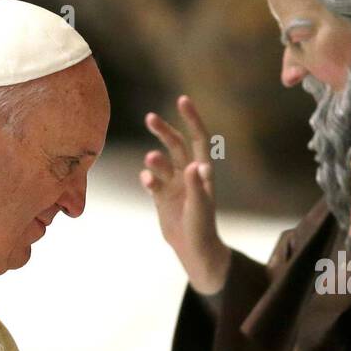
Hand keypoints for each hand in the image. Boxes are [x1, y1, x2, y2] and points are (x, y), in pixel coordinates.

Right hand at [141, 95, 229, 294]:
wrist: (194, 250)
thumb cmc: (203, 228)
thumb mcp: (200, 207)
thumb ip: (197, 187)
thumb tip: (194, 166)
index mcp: (202, 172)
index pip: (198, 139)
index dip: (191, 119)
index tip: (182, 100)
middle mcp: (188, 174)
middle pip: (176, 146)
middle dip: (164, 132)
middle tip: (150, 118)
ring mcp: (173, 185)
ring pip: (161, 163)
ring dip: (155, 159)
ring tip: (151, 158)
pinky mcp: (161, 197)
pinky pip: (152, 182)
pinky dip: (148, 179)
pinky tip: (147, 180)